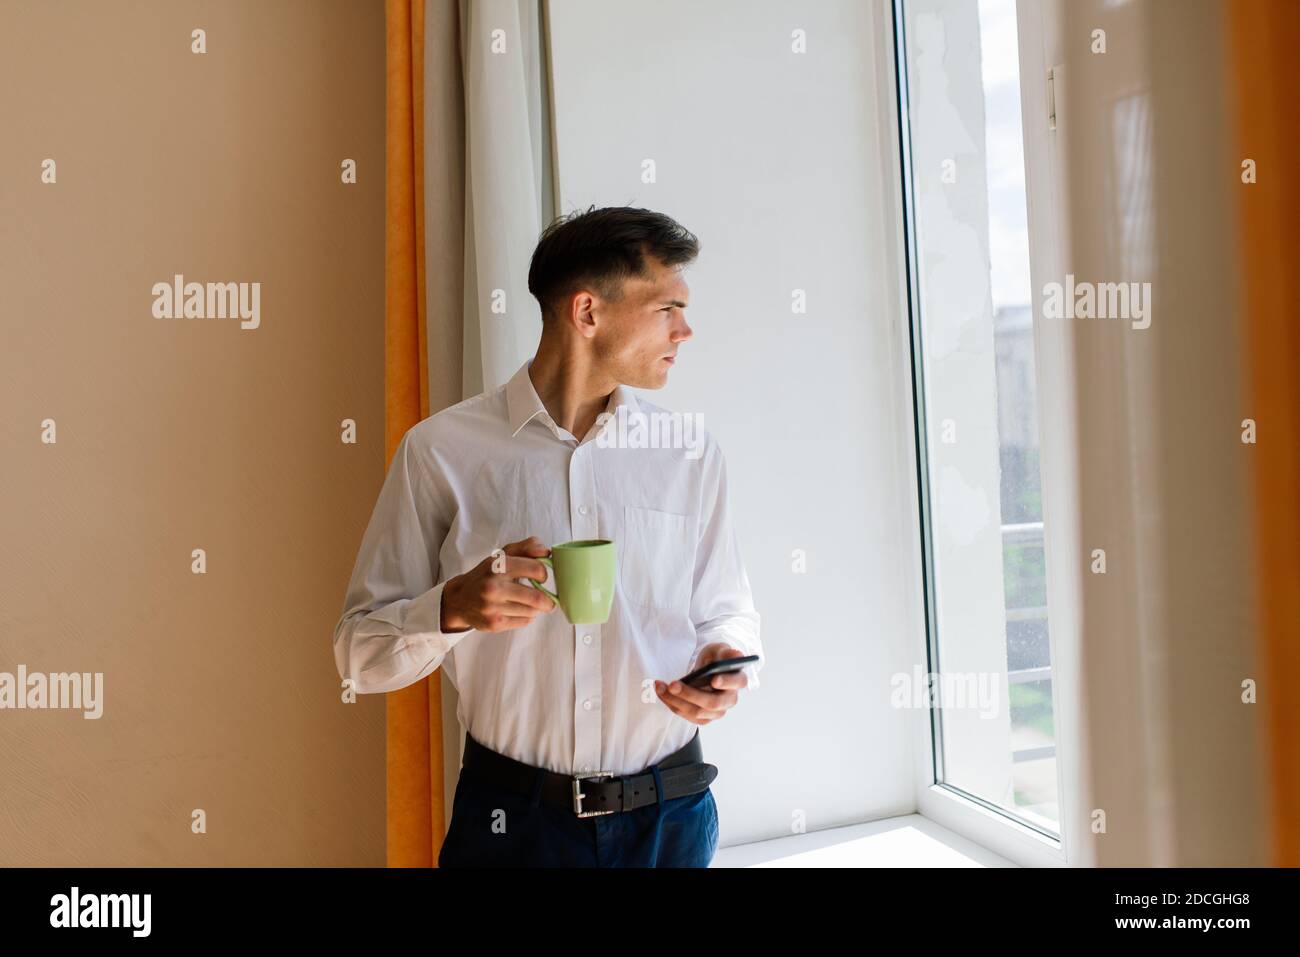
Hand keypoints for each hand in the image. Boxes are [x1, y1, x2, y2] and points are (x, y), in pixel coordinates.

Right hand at [440, 536, 555, 632]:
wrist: (459, 599)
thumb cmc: (486, 576)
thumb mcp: (502, 556)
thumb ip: (526, 548)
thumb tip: (546, 551)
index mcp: (498, 566)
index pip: (537, 569)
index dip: (544, 574)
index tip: (541, 577)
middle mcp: (494, 587)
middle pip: (537, 597)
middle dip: (548, 600)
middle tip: (548, 600)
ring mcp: (493, 607)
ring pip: (532, 611)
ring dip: (536, 608)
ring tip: (529, 603)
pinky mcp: (494, 624)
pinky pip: (524, 621)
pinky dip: (526, 617)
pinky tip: (518, 611)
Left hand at [654, 643, 748, 725]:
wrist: (707, 671)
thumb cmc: (715, 658)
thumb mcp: (720, 650)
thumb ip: (727, 652)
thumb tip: (736, 654)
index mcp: (738, 680)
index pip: (736, 683)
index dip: (726, 682)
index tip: (713, 679)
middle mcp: (730, 699)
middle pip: (712, 703)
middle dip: (690, 694)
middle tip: (673, 684)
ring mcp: (717, 711)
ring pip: (696, 711)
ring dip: (675, 700)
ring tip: (660, 686)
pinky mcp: (703, 717)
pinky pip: (685, 714)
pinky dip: (671, 703)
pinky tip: (661, 692)